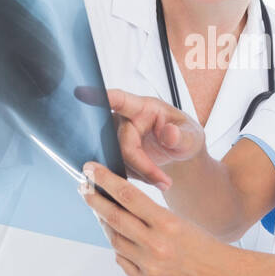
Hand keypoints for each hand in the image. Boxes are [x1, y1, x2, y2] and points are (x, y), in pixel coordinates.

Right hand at [77, 87, 205, 190]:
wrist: (180, 157)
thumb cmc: (186, 138)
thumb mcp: (193, 136)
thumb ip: (183, 135)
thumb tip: (169, 134)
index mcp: (144, 107)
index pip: (121, 100)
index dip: (102, 97)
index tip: (82, 92)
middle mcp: (125, 120)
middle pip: (122, 143)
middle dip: (143, 166)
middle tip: (165, 183)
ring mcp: (117, 138)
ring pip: (118, 159)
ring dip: (141, 175)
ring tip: (164, 182)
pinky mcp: (115, 155)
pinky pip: (119, 169)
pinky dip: (138, 179)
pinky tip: (153, 180)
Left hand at [80, 162, 239, 275]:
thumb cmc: (203, 244)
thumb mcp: (180, 220)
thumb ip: (149, 215)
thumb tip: (118, 204)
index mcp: (167, 224)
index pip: (128, 196)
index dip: (105, 180)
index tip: (91, 170)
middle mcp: (156, 246)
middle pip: (114, 217)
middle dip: (94, 200)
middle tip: (83, 188)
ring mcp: (149, 267)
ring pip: (115, 240)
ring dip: (106, 224)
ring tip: (102, 213)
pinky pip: (123, 261)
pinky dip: (120, 249)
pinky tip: (122, 240)